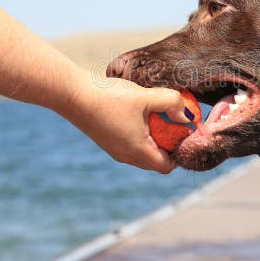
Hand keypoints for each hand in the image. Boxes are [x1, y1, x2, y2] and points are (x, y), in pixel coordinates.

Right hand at [58, 70, 189, 172]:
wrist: (72, 94)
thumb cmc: (110, 97)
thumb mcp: (146, 96)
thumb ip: (172, 102)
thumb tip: (187, 114)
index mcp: (138, 152)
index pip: (168, 166)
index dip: (180, 152)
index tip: (184, 132)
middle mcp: (126, 156)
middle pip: (156, 161)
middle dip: (169, 145)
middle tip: (173, 122)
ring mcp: (114, 150)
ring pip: (143, 153)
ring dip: (154, 139)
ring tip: (156, 115)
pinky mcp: (107, 141)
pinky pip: (130, 145)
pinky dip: (140, 134)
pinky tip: (138, 112)